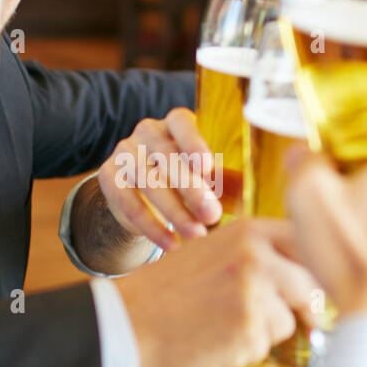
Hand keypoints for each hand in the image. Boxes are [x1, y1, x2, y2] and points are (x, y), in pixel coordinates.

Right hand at [97, 109, 221, 251]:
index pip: (181, 122)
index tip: (206, 166)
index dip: (193, 142)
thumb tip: (257, 193)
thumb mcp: (207, 175)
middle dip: (190, 188)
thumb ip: (227, 180)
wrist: (142, 191)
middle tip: (212, 214)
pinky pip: (128, 203)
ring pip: (147, 181)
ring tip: (196, 234)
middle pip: (166, 156)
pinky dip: (150, 227)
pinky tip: (171, 244)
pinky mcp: (109, 177)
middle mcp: (147, 131)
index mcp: (176, 123)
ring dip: (174, 212)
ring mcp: (125, 152)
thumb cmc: (186, 179)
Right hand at [113, 218, 319, 366]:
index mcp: (249, 232)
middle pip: (311, 285)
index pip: (308, 244)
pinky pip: (266, 345)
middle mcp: (257, 256)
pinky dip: (247, 349)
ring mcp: (255, 292)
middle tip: (275, 315)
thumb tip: (309, 276)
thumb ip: (259, 255)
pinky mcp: (249, 328)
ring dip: (267, 330)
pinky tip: (217, 339)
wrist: (130, 319)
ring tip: (227, 324)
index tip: (309, 285)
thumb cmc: (171, 290)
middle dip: (301, 305)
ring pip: (290, 320)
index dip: (313, 269)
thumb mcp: (215, 251)